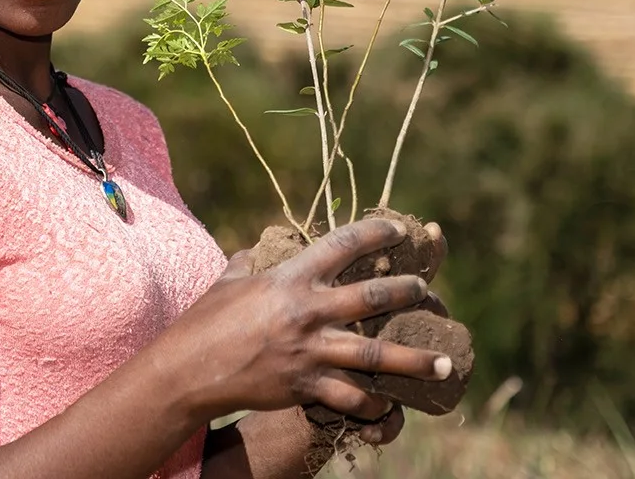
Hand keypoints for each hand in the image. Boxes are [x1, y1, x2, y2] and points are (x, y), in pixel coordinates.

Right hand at [163, 217, 453, 423]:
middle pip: (373, 298)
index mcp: (291, 278)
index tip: (399, 230)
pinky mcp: (305, 385)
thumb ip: (252, 261)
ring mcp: (309, 350)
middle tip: (429, 292)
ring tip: (445, 365)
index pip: (342, 245)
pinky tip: (389, 404)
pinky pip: (350, 395)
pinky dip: (373, 402)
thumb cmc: (206, 320)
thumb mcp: (230, 279)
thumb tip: (262, 247)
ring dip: (414, 361)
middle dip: (408, 293)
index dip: (374, 234)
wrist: (189, 370)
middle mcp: (306, 311)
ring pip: (375, 355)